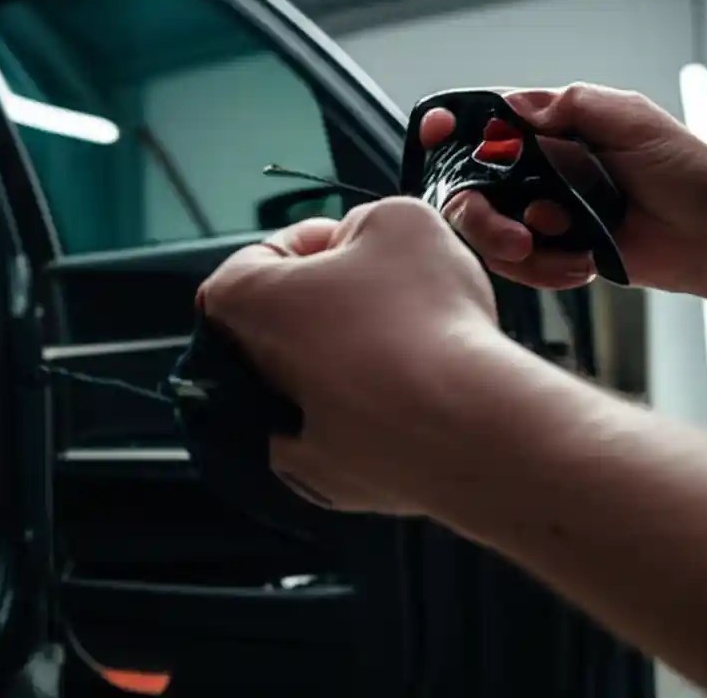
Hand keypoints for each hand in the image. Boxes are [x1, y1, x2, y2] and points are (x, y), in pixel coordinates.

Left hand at [197, 197, 512, 515]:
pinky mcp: (323, 485)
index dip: (317, 241)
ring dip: (349, 360)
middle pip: (283, 324)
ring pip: (313, 383)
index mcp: (239, 305)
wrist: (467, 430)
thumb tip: (359, 249)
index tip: (358, 246)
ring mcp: (279, 443)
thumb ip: (361, 225)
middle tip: (388, 293)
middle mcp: (238, 382)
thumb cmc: (426, 319)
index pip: (261, 257)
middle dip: (330, 304)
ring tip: (409, 345)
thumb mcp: (398, 221)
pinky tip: (414, 397)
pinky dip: (370, 414)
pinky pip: (343, 434)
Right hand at [421, 82, 706, 291]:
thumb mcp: (635, 121)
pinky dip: (545, 269)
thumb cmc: (686, 174)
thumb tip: (515, 105)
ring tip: (570, 253)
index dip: (452, 133)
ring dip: (519, 249)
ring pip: (489, 233)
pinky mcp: (553, 252)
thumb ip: (575, 106)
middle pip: (470, 190)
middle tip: (517, 237)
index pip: (487, 127)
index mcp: (555, 132)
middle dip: (482, 217)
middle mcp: (540, 171)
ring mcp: (543, 214)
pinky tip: (582, 266)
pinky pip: (519, 265)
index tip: (435, 139)